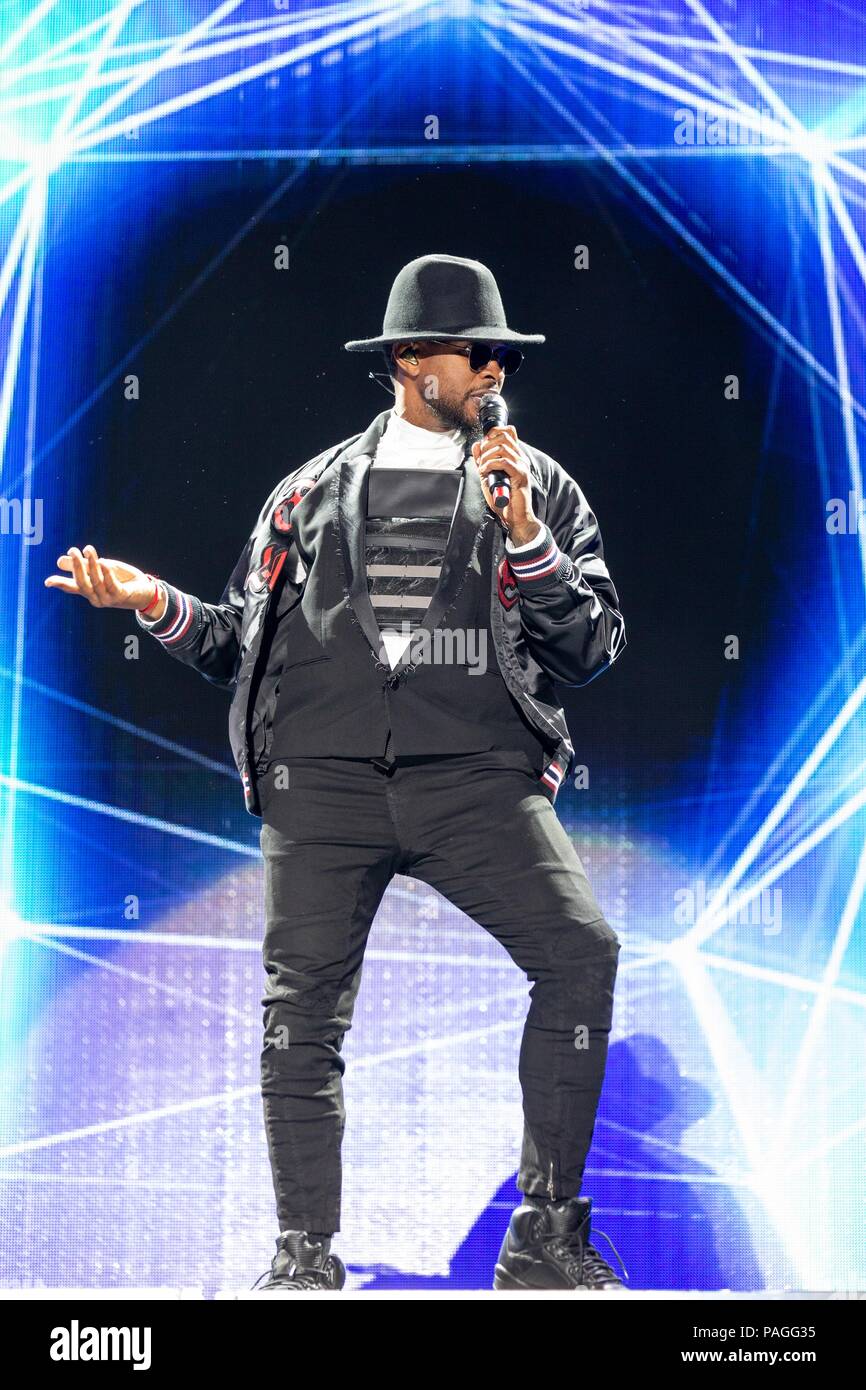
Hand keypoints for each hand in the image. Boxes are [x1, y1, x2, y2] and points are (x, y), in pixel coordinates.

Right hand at [44, 545, 158, 611]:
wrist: (144, 591)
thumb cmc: (121, 579)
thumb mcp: (100, 569)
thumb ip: (84, 565)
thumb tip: (60, 560)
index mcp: (89, 592)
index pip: (72, 588)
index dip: (60, 584)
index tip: (47, 582)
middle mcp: (96, 598)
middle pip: (82, 584)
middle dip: (76, 567)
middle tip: (73, 550)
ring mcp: (108, 599)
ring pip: (96, 582)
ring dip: (91, 565)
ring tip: (88, 549)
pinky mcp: (121, 596)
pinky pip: (112, 585)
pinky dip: (107, 573)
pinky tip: (104, 562)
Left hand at [471, 426, 539, 543]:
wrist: (515, 517)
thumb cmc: (503, 499)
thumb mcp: (488, 476)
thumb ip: (482, 460)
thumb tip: (477, 445)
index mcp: (516, 456)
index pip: (509, 432)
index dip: (494, 432)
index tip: (484, 443)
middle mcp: (521, 458)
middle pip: (504, 436)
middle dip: (487, 445)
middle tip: (481, 459)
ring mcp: (522, 466)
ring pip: (502, 448)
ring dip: (486, 456)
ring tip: (482, 468)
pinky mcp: (521, 475)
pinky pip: (503, 462)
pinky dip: (490, 464)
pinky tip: (485, 472)